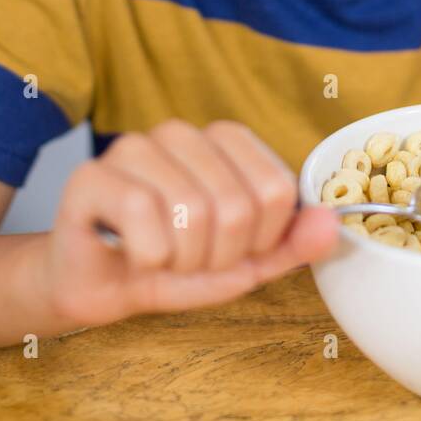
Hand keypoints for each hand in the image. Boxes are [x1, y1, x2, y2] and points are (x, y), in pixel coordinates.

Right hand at [40, 120, 339, 328]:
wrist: (96, 287)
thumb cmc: (171, 266)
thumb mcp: (242, 263)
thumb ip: (288, 245)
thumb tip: (331, 224)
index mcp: (222, 141)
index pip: (277, 189)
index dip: (262, 240)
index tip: (234, 253)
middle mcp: (179, 134)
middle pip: (237, 206)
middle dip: (220, 258)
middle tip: (192, 264)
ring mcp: (132, 148)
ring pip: (191, 212)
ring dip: (182, 261)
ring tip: (162, 260)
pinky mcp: (90, 175)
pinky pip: (141, 217)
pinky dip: (146, 256)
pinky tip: (132, 256)